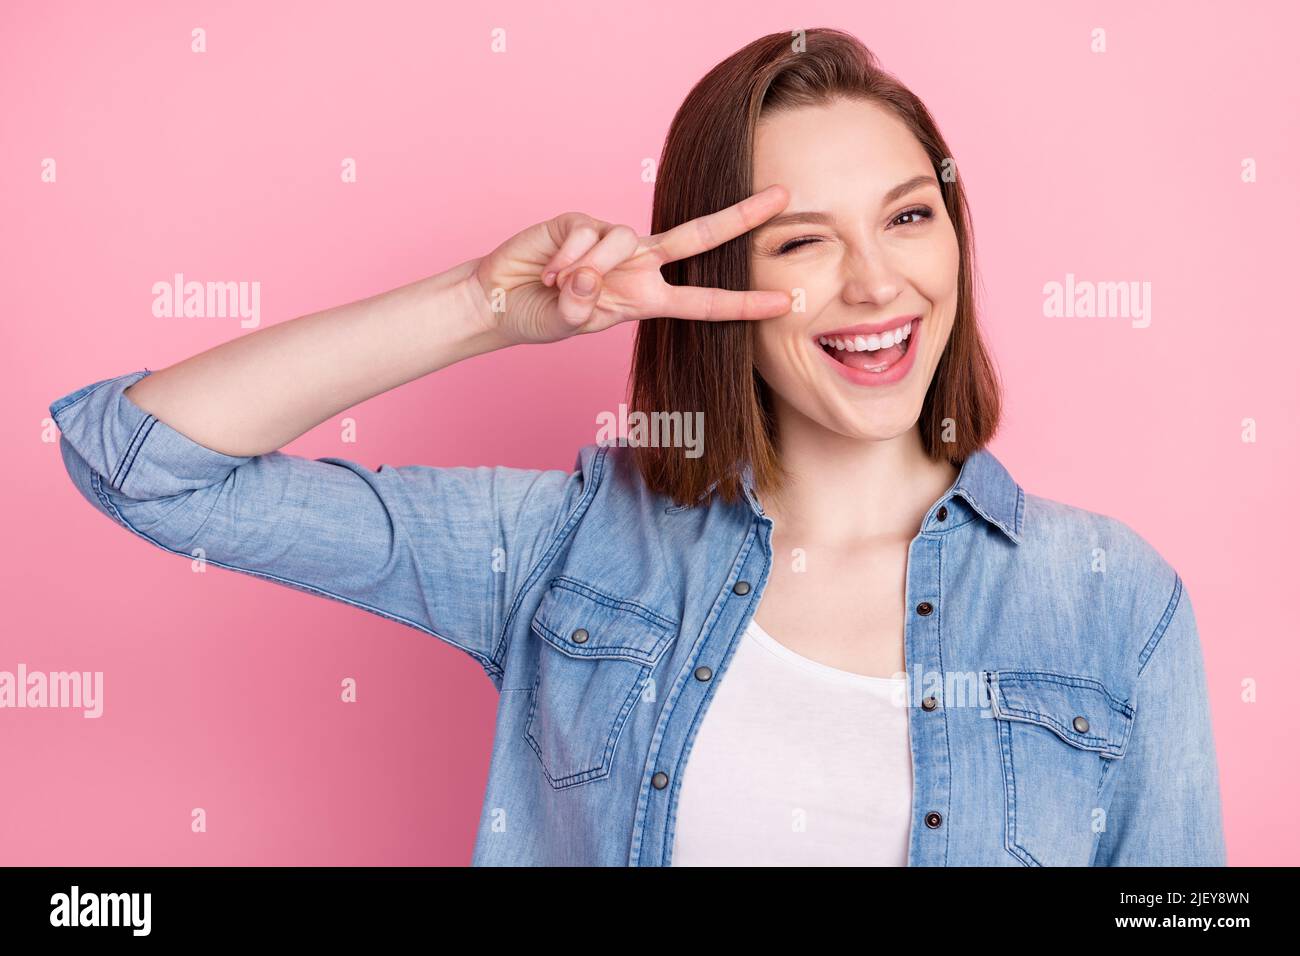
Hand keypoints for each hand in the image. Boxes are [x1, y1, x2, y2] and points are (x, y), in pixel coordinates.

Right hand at [466, 185, 792, 344]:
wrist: (501, 299)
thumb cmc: (542, 315)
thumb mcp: (571, 323)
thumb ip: (585, 305)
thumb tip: (587, 274)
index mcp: (646, 299)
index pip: (703, 302)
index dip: (742, 304)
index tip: (782, 302)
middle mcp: (638, 265)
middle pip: (699, 238)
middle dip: (741, 217)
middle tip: (784, 196)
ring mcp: (612, 241)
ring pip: (625, 240)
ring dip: (589, 269)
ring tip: (559, 286)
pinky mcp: (581, 222)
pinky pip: (587, 235)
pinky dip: (567, 257)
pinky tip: (549, 269)